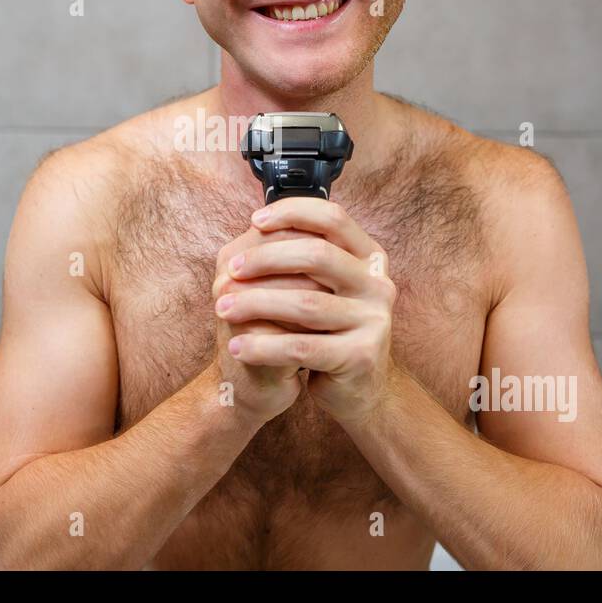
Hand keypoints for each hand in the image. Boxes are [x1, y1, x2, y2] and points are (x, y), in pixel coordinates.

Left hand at [213, 197, 398, 425]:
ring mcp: (374, 321)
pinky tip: (238, 347)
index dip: (293, 213)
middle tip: (230, 270)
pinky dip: (264, 347)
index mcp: (369, 258)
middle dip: (266, 259)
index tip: (255, 221)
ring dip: (256, 303)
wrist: (354, 389)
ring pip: (306, 303)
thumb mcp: (321, 287)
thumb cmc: (326, 330)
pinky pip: (302, 347)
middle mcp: (378, 284)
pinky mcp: (361, 356)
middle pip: (318, 255)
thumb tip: (256, 224)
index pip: (333, 219)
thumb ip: (299, 255)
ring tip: (223, 309)